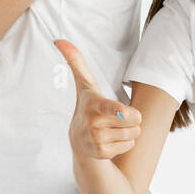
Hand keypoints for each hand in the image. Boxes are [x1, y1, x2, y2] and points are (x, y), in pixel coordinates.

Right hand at [54, 39, 141, 160]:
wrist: (79, 140)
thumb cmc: (87, 106)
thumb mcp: (85, 85)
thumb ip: (76, 62)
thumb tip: (59, 39)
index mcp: (95, 105)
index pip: (110, 108)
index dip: (120, 110)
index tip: (124, 111)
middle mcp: (94, 124)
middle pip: (134, 120)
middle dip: (131, 119)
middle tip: (114, 118)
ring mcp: (98, 141)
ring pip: (134, 133)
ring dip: (129, 131)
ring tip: (112, 128)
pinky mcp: (102, 153)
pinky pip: (130, 145)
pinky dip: (125, 143)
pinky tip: (110, 140)